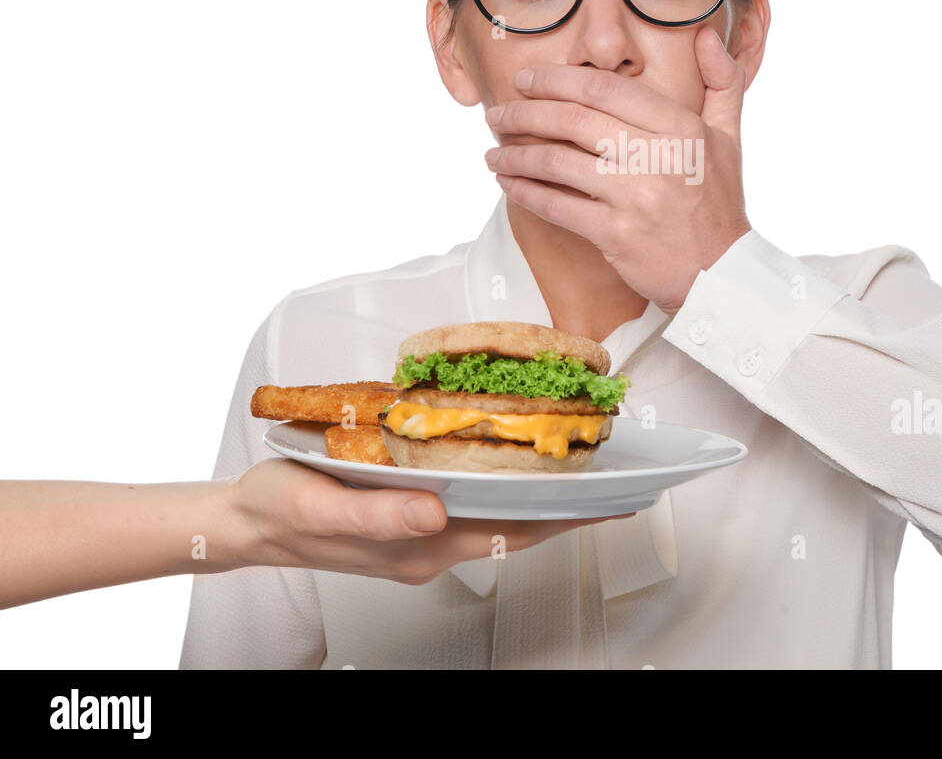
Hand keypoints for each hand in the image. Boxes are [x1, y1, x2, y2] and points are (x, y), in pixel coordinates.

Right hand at [231, 458, 629, 584]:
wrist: (247, 522)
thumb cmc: (283, 507)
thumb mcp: (325, 506)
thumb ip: (382, 515)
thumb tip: (438, 513)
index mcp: (418, 546)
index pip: (510, 532)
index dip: (563, 517)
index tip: (609, 502)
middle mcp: (429, 547)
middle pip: (515, 528)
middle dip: (566, 509)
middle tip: (615, 483)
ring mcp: (421, 538)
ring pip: (497, 521)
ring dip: (539, 501)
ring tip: (579, 474)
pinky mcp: (409, 523)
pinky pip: (472, 512)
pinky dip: (503, 494)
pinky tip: (511, 472)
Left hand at [484, 25, 751, 314]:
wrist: (721, 273)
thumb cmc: (718, 202)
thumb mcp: (729, 137)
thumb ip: (723, 80)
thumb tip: (707, 36)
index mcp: (680, 126)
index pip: (605, 89)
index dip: (557, 80)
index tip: (527, 80)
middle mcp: (657, 156)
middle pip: (573, 121)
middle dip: (524, 114)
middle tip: (498, 114)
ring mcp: (634, 197)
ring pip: (557, 163)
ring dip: (516, 156)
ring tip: (493, 153)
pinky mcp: (615, 235)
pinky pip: (558, 207)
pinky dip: (526, 194)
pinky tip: (509, 185)